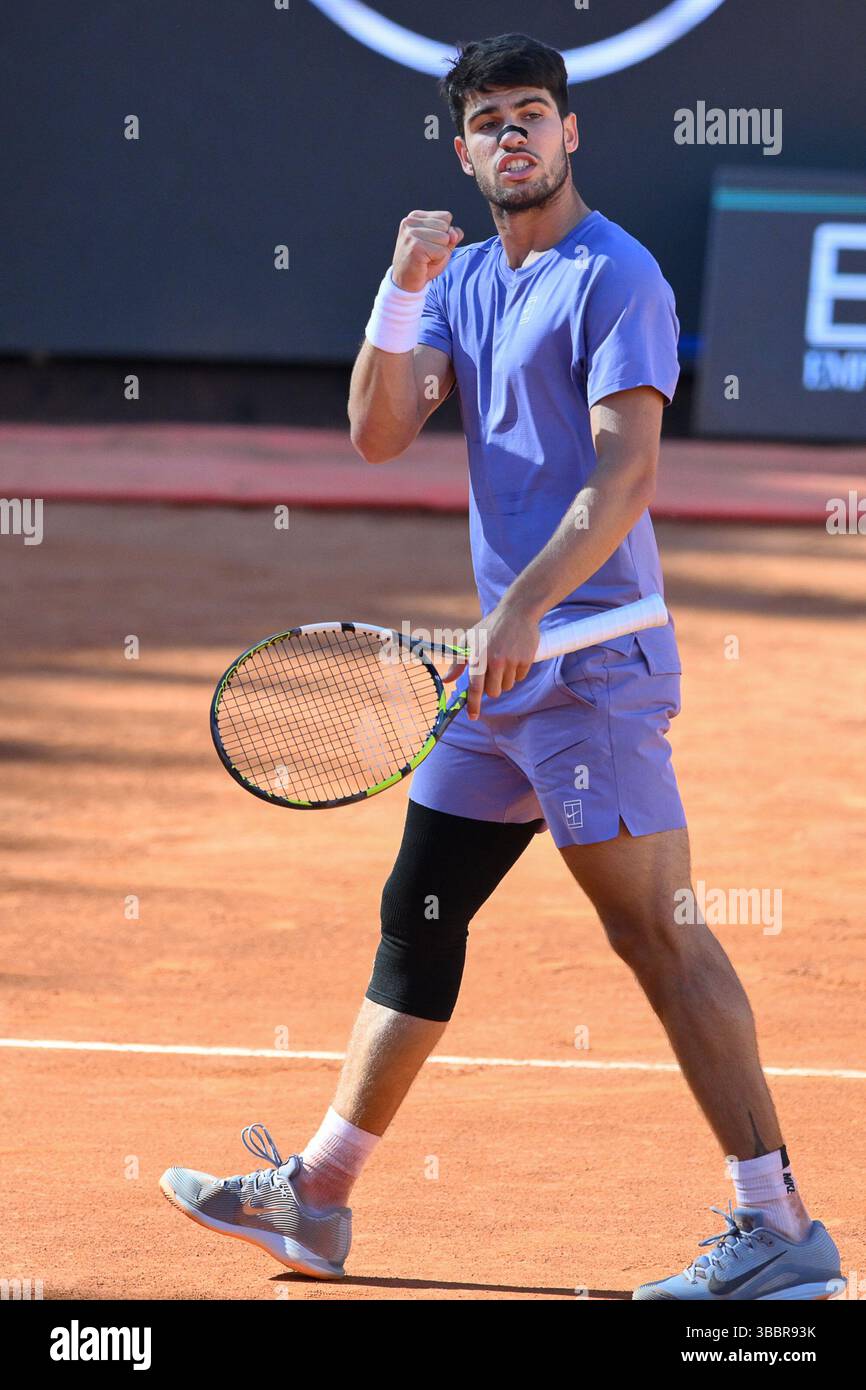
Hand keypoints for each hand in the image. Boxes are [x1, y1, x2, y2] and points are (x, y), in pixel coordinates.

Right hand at [392, 211, 463, 292]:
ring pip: (445, 238)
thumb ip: (451, 235)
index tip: (428, 245)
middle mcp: (410, 222)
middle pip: (446, 227)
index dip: (444, 234)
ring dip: (441, 253)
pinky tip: (425, 264)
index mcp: (415, 216)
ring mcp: (412, 234)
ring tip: (426, 259)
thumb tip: (455, 233)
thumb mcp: (441, 245)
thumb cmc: (424, 263)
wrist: (405, 283)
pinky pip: (442, 252)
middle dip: (442, 244)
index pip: (446, 217)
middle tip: (427, 254)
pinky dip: (439, 261)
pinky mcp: (416, 246)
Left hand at [443, 600, 540, 719]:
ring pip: (507, 686)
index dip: (474, 704)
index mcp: (479, 656)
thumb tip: (447, 680)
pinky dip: (516, 672)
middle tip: (491, 674)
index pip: (475, 687)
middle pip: (493, 692)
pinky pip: (520, 677)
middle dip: (492, 688)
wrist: (517, 612)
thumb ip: (458, 662)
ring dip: (504, 679)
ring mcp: (512, 660)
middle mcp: (495, 660)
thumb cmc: (490, 626)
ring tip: (504, 661)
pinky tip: (514, 657)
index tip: (473, 716)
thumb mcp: (469, 639)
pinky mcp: (526, 659)